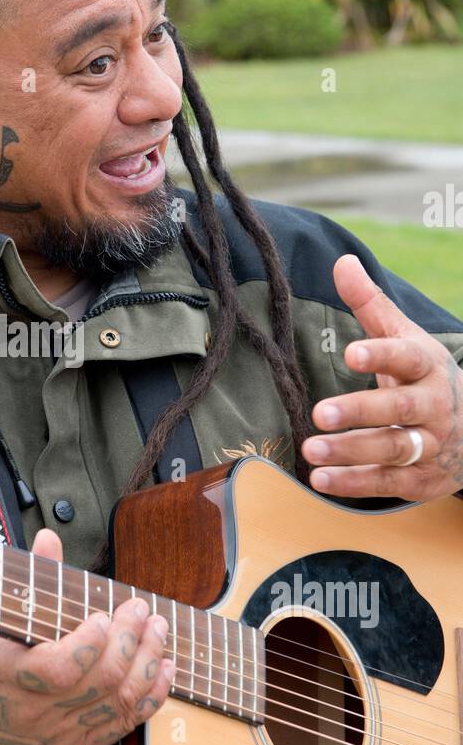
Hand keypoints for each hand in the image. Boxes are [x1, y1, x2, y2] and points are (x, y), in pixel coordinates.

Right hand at [0, 527, 174, 744]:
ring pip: (118, 703)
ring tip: (158, 632)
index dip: (90, 642)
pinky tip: (162, 669)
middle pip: (100, 682)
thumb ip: (28, 583)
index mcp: (7, 678)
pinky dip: (151, 696)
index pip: (60, 668)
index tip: (101, 615)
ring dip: (147, 664)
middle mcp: (35, 713)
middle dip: (130, 641)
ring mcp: (59, 737)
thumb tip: (50, 536)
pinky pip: (124, 725)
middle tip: (141, 611)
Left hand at [301, 254, 462, 499]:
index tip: (352, 354)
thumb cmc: (423, 378)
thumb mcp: (405, 338)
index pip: (407, 357)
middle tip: (320, 412)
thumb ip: (370, 305)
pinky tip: (321, 479)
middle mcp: (433, 406)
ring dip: (352, 452)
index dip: (381, 355)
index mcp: (427, 367)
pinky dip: (356, 483)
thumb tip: (342, 261)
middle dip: (360, 411)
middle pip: (399, 408)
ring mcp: (430, 445)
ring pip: (395, 449)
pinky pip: (389, 482)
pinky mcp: (422, 479)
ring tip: (311, 449)